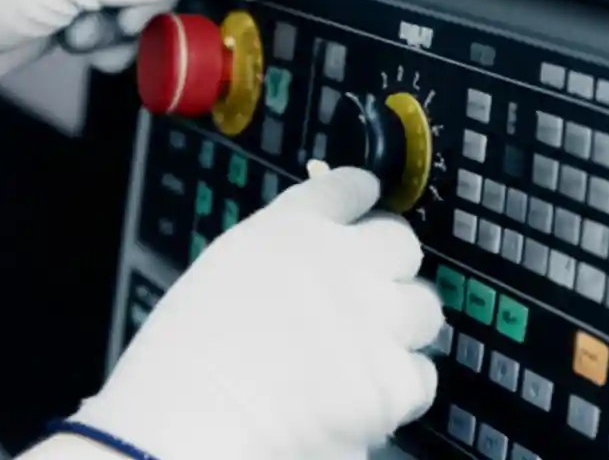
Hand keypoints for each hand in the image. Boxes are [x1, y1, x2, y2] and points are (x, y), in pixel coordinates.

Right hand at [71, 168, 443, 459]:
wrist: (194, 420)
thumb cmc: (185, 361)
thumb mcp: (223, 276)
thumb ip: (276, 259)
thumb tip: (308, 270)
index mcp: (291, 228)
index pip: (348, 188)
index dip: (359, 197)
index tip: (363, 201)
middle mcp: (343, 261)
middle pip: (400, 242)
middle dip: (390, 266)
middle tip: (371, 293)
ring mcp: (376, 317)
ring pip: (423, 306)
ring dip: (404, 325)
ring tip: (374, 350)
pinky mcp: (394, 378)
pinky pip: (421, 376)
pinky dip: (401, 389)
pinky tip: (370, 398)